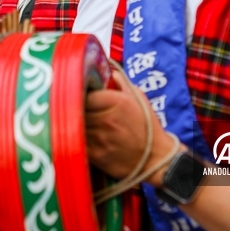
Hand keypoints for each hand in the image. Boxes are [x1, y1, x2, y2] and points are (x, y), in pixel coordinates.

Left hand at [85, 69, 174, 186]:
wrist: (155, 159)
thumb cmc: (147, 127)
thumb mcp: (139, 98)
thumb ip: (122, 83)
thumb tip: (109, 71)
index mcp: (117, 102)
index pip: (85, 92)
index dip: (81, 92)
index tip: (82, 95)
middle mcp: (106, 119)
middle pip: (76, 107)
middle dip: (75, 106)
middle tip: (76, 107)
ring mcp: (99, 138)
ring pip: (74, 124)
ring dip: (74, 122)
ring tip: (79, 121)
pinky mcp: (95, 155)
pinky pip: (76, 141)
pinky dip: (76, 137)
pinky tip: (81, 136)